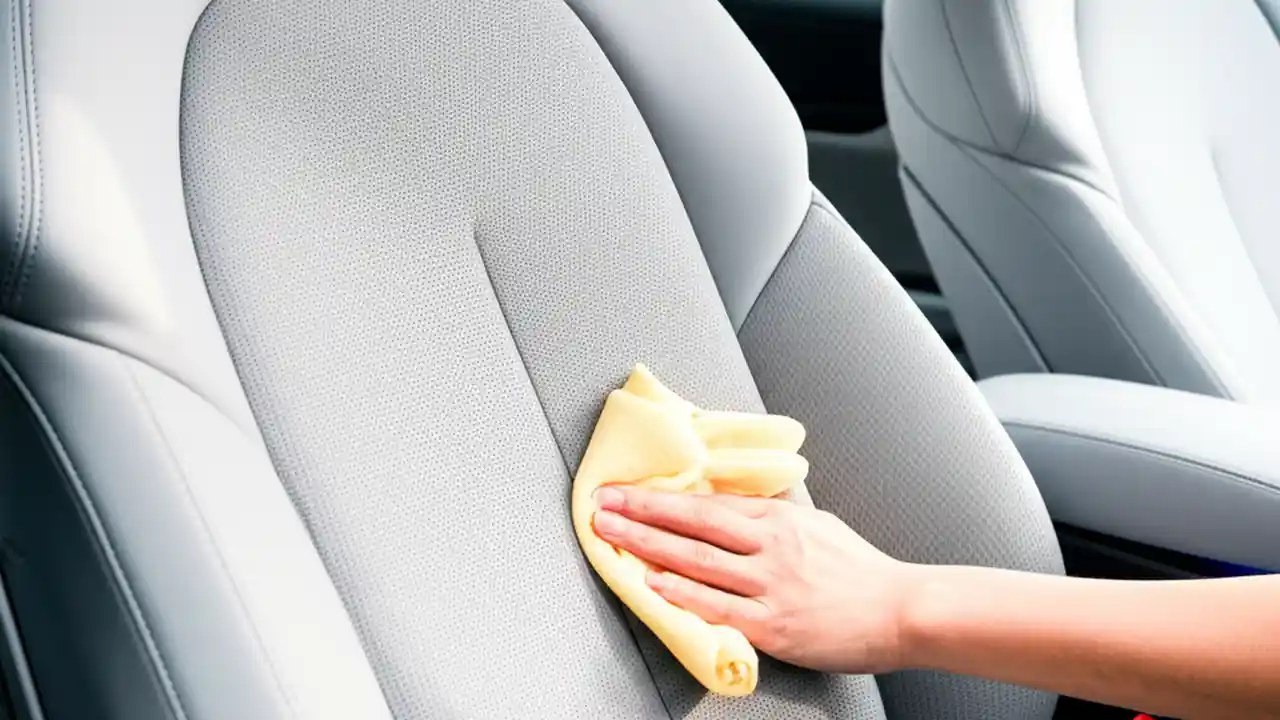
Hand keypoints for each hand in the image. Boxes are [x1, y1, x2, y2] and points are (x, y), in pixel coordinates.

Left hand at [591, 486, 920, 673]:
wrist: (901, 610)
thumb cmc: (858, 569)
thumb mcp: (813, 524)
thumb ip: (770, 517)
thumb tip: (731, 507)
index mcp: (778, 519)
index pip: (706, 503)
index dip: (659, 497)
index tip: (624, 492)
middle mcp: (770, 547)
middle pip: (693, 525)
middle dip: (641, 514)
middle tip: (601, 507)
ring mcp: (770, 586)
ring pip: (697, 561)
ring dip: (648, 547)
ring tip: (611, 538)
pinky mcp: (774, 624)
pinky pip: (718, 607)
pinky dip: (682, 593)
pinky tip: (653, 584)